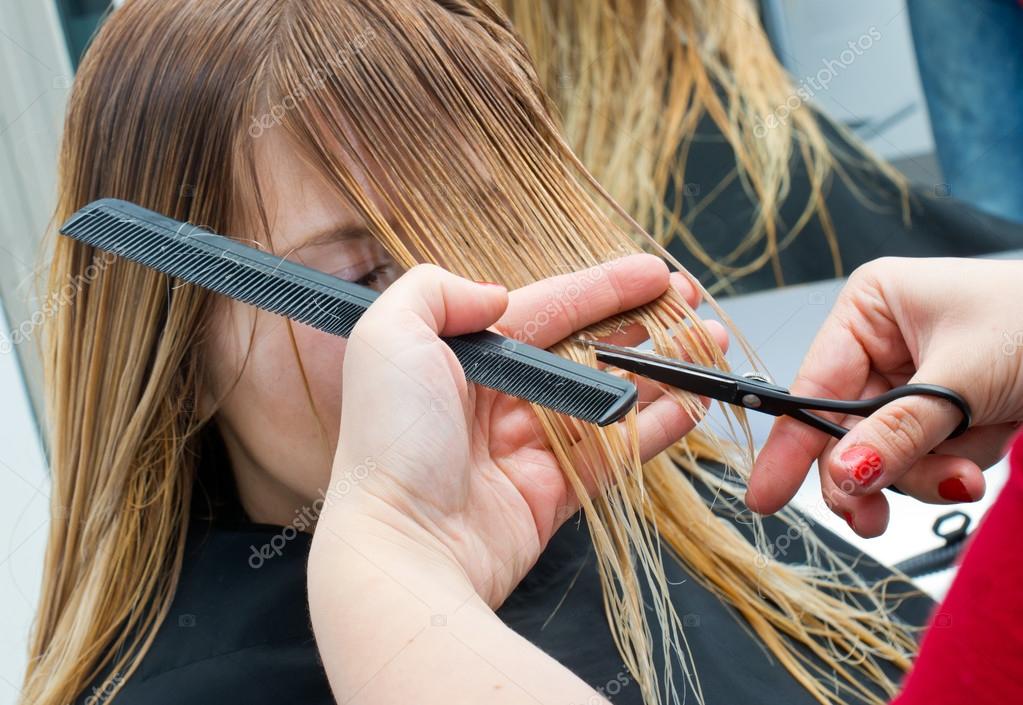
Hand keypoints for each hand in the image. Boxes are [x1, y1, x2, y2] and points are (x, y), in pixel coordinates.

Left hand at [319, 255, 726, 605]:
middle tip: (690, 304)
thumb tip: (495, 293)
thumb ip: (436, 292)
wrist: (401, 548)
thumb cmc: (391, 439)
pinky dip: (655, 429)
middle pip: (582, 352)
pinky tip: (692, 405)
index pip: (544, 310)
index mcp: (461, 359)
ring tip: (709, 346)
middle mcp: (494, 401)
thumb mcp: (388, 336)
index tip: (654, 273)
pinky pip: (613, 454)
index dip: (601, 289)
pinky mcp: (550, 497)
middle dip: (639, 325)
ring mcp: (525, 450)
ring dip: (661, 372)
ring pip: (606, 401)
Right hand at [746, 257, 1022, 535]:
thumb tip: (842, 476)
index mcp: (871, 309)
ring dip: (927, 473)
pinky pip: (927, 457)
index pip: (813, 386)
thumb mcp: (962, 380)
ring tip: (969, 471)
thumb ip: (897, 433)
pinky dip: (956, 465)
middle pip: (848, 430)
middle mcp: (884, 342)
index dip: (790, 446)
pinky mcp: (948, 409)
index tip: (766, 496)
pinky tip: (989, 448)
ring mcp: (916, 378)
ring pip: (888, 452)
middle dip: (876, 471)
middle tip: (872, 518)